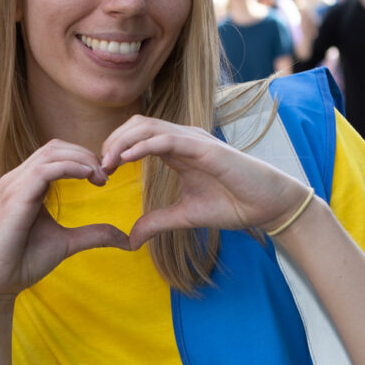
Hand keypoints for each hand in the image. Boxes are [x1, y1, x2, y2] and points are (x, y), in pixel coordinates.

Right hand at [0, 141, 127, 304]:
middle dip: (86, 155)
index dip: (83, 159)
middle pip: (55, 148)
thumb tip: (125, 238)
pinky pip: (44, 170)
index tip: (105, 177)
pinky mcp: (14, 198)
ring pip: (51, 153)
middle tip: (107, 175)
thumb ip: (92, 235)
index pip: (56, 154)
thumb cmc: (22, 262)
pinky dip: (69, 168)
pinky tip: (88, 177)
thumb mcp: (66, 243)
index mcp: (25, 185)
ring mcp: (13, 186)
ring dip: (81, 160)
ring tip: (101, 177)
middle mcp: (17, 179)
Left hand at [99, 115, 312, 247]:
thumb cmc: (233, 204)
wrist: (268, 205)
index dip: (114, 149)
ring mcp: (194, 139)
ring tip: (105, 163)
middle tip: (96, 167)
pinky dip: (143, 145)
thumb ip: (157, 222)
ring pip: (147, 126)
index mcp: (177, 150)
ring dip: (121, 141)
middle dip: (112, 141)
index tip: (99, 172)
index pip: (137, 136)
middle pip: (136, 124)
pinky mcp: (205, 147)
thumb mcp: (185, 216)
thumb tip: (130, 239)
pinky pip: (167, 138)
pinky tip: (125, 160)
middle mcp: (184, 138)